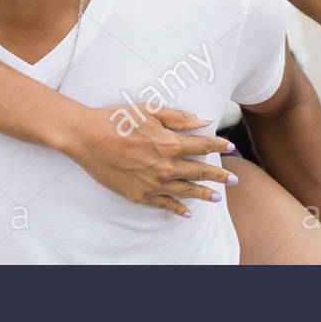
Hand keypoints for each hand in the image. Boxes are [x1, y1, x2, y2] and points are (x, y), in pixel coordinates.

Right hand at [65, 106, 239, 216]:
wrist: (86, 137)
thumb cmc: (116, 119)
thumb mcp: (149, 110)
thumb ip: (178, 117)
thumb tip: (204, 121)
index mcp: (170, 143)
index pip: (203, 145)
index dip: (218, 145)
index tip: (230, 146)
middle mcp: (166, 167)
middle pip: (200, 171)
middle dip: (219, 175)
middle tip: (234, 179)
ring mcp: (153, 184)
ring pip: (186, 191)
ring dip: (204, 194)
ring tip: (218, 197)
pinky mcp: (139, 196)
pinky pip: (164, 204)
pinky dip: (177, 208)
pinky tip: (187, 211)